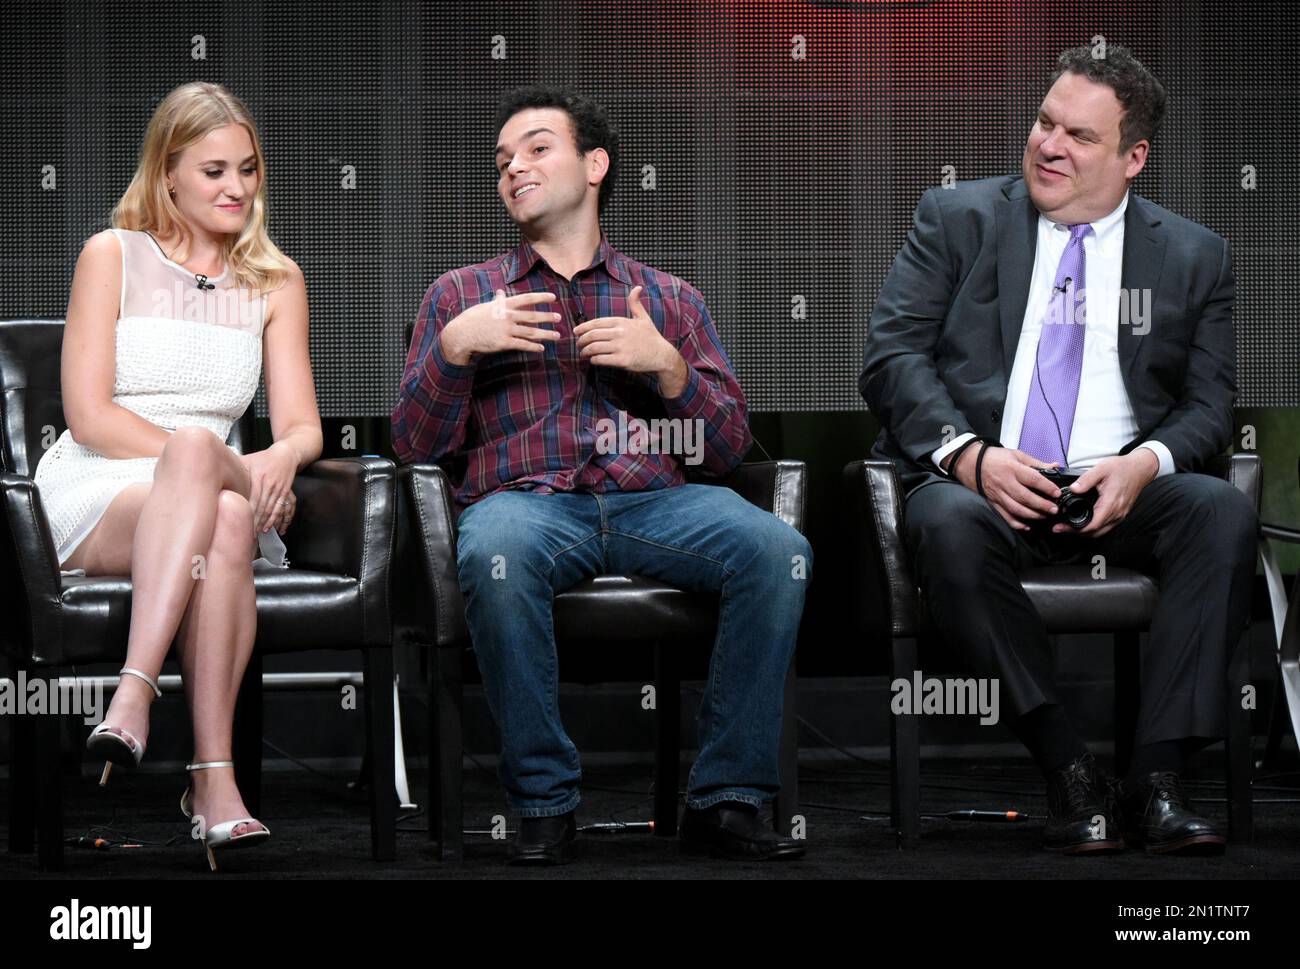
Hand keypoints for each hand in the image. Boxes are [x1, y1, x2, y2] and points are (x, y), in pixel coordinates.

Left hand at [240, 441, 298, 533]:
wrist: (285, 454)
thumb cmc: (263, 457)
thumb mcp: (248, 460)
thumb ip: (233, 468)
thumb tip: (216, 472)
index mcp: (258, 477)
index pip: (252, 498)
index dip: (247, 512)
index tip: (241, 522)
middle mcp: (269, 484)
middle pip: (261, 507)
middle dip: (255, 522)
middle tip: (248, 534)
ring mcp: (278, 489)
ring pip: (271, 509)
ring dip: (265, 522)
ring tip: (258, 533)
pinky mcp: (286, 492)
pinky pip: (280, 508)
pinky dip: (275, 518)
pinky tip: (270, 526)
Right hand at [440, 289, 560, 363]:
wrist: (462, 334)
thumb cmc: (473, 319)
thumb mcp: (485, 307)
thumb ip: (496, 301)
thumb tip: (500, 293)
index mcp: (504, 305)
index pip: (526, 299)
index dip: (541, 297)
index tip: (553, 297)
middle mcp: (507, 316)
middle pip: (532, 316)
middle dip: (548, 317)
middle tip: (559, 318)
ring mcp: (506, 330)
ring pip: (531, 332)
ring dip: (546, 334)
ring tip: (557, 335)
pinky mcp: (504, 343)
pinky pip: (522, 345)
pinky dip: (533, 347)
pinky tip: (542, 348)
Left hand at [574, 286, 677, 375]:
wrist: (662, 355)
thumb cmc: (651, 337)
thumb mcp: (643, 318)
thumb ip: (635, 304)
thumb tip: (637, 287)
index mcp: (621, 321)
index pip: (595, 323)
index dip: (582, 327)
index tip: (576, 332)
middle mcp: (619, 333)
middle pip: (591, 335)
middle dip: (581, 340)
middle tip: (578, 345)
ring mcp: (620, 347)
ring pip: (593, 348)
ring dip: (585, 351)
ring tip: (583, 354)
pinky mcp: (622, 360)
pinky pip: (600, 359)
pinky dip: (594, 360)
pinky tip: (593, 360)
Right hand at [949, 444, 1062, 531]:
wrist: (970, 463)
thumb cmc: (994, 458)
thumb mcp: (1016, 455)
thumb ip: (1036, 463)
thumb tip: (1054, 467)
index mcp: (1012, 468)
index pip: (1033, 479)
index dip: (1047, 487)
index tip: (1057, 493)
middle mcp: (1004, 482)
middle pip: (1025, 497)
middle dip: (1041, 505)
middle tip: (1054, 509)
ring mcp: (997, 494)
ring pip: (1016, 509)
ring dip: (1031, 515)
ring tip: (1043, 516)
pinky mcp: (992, 502)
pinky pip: (1004, 516)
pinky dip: (1016, 523)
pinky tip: (1026, 526)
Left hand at [1055, 450, 1157, 536]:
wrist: (1140, 469)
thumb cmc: (1123, 468)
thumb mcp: (1102, 468)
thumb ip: (1086, 479)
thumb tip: (1073, 489)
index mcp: (1111, 503)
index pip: (1092, 525)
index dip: (1074, 529)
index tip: (1060, 527)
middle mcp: (1117, 513)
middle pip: (1094, 532)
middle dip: (1075, 533)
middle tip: (1059, 528)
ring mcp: (1120, 515)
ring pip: (1100, 531)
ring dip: (1084, 533)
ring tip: (1068, 527)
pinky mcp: (1121, 514)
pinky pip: (1106, 527)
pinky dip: (1093, 528)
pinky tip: (1083, 523)